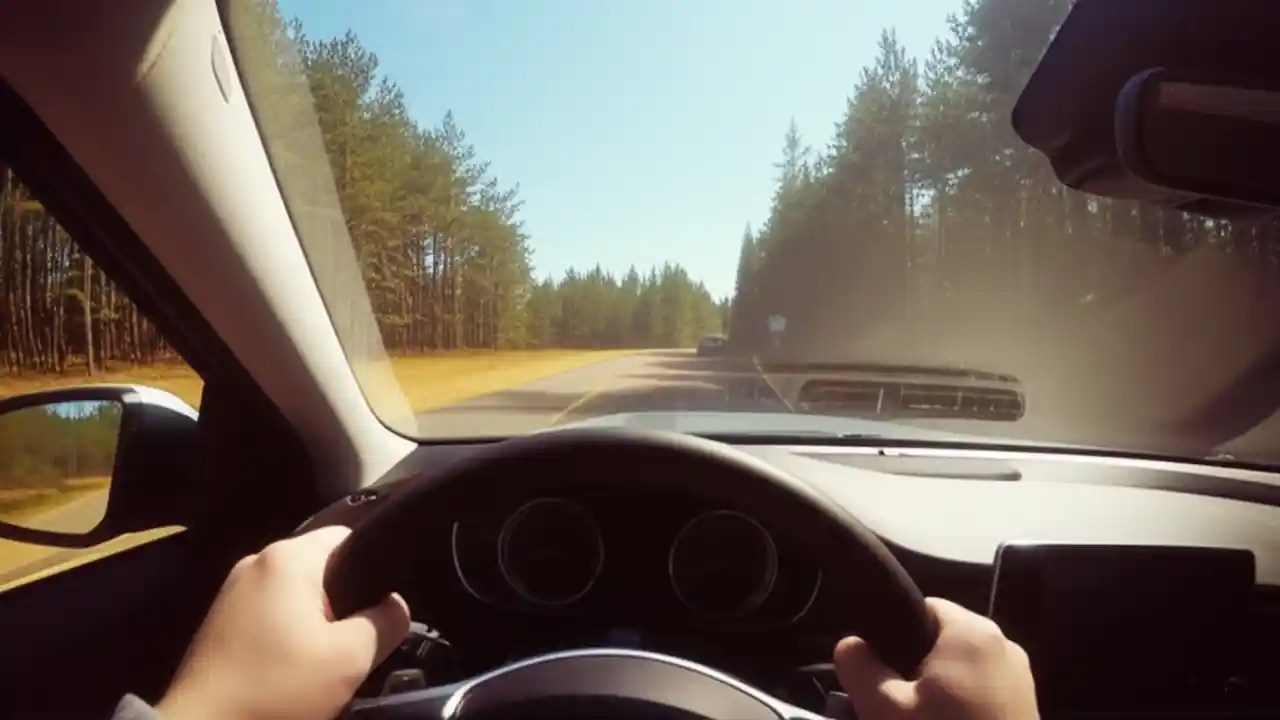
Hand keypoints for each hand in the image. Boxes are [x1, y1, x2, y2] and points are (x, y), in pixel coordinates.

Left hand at [157, 526, 410, 719]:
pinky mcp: (220, 624)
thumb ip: (385, 623)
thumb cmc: (276, 688)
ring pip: (297, 597)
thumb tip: (395, 606)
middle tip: (358, 644)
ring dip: (317, 625)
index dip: (375, 569)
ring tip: (325, 663)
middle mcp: (256, 563)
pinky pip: (272, 616)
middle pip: (323, 569)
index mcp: (287, 557)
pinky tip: (292, 671)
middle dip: (345, 603)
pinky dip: (289, 638)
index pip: (350, 537)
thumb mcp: (350, 659)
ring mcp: (232, 593)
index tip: (382, 610)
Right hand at [834, 598, 1038, 719]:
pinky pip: (984, 693)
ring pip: (963, 670)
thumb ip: (861, 670)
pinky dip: (963, 706)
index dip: (894, 634)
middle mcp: (1004, 644)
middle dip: (915, 668)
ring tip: (919, 719)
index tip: (880, 669)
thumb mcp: (888, 710)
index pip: (923, 608)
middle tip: (895, 703)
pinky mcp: (1028, 707)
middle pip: (942, 641)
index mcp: (972, 632)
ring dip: (940, 690)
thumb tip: (849, 644)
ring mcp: (1021, 678)